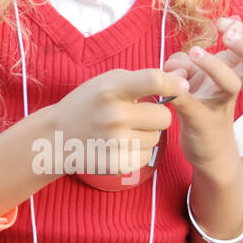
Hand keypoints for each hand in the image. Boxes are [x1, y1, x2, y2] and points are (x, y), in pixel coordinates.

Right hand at [51, 67, 189, 175]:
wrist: (57, 137)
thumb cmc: (89, 103)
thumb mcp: (107, 82)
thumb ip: (142, 79)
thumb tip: (184, 82)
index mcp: (111, 89)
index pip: (154, 80)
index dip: (173, 83)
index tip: (182, 86)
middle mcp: (114, 115)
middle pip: (164, 117)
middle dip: (157, 115)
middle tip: (138, 115)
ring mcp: (116, 142)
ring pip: (157, 138)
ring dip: (146, 134)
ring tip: (123, 130)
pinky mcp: (118, 164)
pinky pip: (147, 155)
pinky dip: (138, 151)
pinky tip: (119, 145)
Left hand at [162, 18, 242, 172]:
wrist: (208, 151)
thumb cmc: (202, 107)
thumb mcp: (196, 78)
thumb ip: (188, 61)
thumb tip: (182, 56)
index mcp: (235, 74)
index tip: (224, 22)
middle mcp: (232, 89)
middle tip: (226, 35)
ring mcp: (218, 106)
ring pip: (231, 84)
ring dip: (214, 66)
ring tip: (194, 54)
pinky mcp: (199, 122)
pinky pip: (191, 104)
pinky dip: (177, 92)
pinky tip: (166, 87)